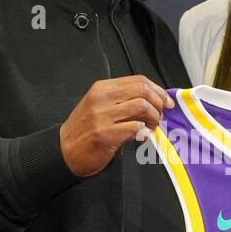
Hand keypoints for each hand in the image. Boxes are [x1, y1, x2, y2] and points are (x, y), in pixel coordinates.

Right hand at [59, 75, 174, 176]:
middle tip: (159, 116)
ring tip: (150, 127)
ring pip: (142, 106)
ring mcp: (102, 116)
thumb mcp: (98, 106)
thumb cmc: (84, 130)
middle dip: (158, 104)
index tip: (166, 101)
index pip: (138, 80)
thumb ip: (121, 100)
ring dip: (153, 118)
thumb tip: (152, 99)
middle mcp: (101, 99)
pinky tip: (142, 137)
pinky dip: (144, 132)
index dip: (157, 90)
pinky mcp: (105, 134)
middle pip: (142, 91)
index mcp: (101, 89)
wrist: (64, 151)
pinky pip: (135, 127)